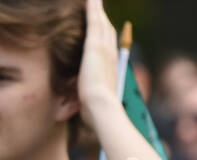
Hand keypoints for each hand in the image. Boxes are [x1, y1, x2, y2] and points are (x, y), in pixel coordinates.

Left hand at [77, 0, 121, 130]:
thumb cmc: (98, 111)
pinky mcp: (94, 46)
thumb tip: (85, 108)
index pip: (109, 44)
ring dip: (97, 9)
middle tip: (97, 6)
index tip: (103, 26)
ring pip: (101, 23)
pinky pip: (93, 21)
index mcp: (111, 66)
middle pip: (106, 30)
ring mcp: (103, 49)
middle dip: (102, 18)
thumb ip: (91, 97)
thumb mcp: (94, 101)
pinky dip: (93, 9)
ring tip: (94, 0)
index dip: (106, 34)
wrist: (102, 108)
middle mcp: (110, 54)